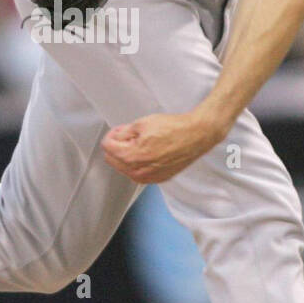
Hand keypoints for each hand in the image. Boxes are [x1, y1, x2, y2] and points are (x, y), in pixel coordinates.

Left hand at [101, 111, 224, 183]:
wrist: (196, 136)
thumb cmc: (174, 129)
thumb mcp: (142, 123)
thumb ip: (123, 132)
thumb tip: (117, 137)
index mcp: (132, 156)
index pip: (107, 147)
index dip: (112, 135)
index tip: (119, 131)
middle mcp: (139, 172)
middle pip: (113, 160)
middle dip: (117, 146)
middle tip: (129, 135)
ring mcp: (149, 178)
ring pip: (125, 168)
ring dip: (127, 155)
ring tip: (142, 142)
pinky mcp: (158, 179)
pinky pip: (139, 173)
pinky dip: (139, 163)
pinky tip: (149, 152)